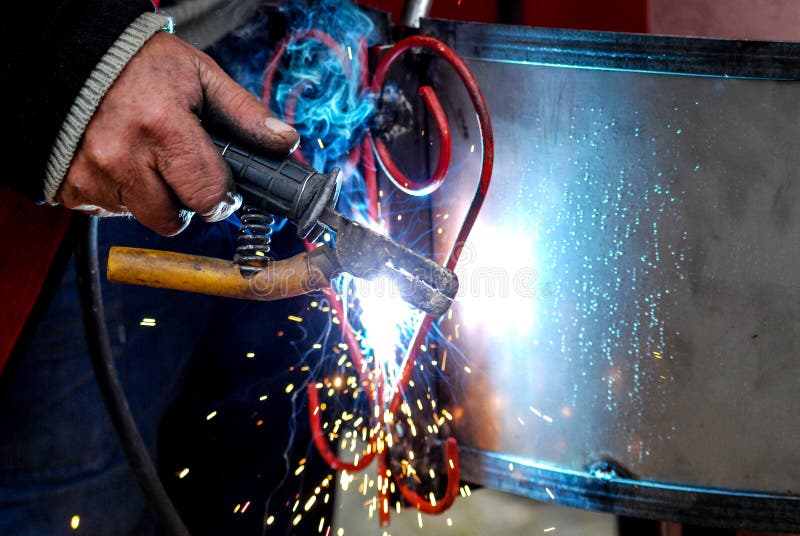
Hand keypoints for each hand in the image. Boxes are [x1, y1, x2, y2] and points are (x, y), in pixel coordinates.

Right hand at [57, 31, 298, 235]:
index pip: (208, 196)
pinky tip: (125, 164)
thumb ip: (245, 114)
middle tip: (184, 171)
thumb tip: (284, 143)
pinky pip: (112, 212)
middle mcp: (125, 157)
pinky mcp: (72, 187)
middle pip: (176, 220)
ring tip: (152, 162)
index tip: (221, 185)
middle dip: (189, 202)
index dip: (222, 196)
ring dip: (156, 201)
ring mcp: (94, 175)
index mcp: (164, 128)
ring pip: (146, 219)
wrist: (73, 56)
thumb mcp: (201, 76)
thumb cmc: (143, 66)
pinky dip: (124, 196)